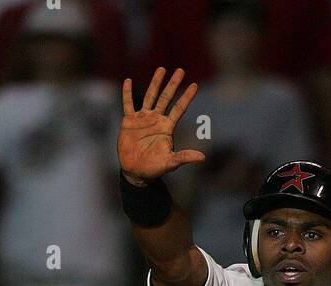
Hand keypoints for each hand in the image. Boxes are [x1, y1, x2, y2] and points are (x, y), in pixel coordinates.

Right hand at [119, 67, 206, 184]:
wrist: (135, 171)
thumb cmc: (154, 168)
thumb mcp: (170, 162)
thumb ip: (184, 157)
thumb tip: (203, 158)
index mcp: (167, 127)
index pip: (179, 108)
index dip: (187, 97)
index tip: (195, 85)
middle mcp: (156, 119)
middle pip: (166, 98)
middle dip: (173, 84)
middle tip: (180, 70)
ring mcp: (143, 119)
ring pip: (150, 96)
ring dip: (155, 83)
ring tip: (161, 69)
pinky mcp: (129, 121)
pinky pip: (128, 104)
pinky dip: (127, 93)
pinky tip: (128, 81)